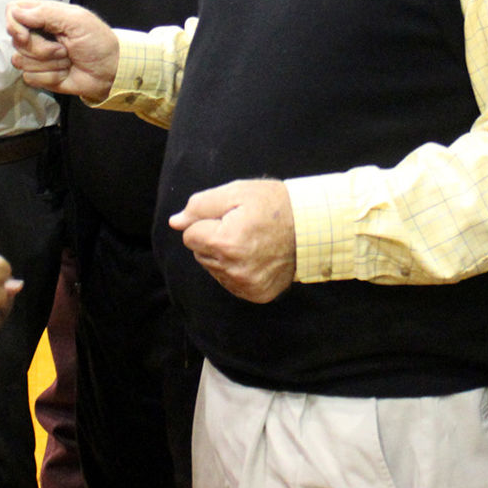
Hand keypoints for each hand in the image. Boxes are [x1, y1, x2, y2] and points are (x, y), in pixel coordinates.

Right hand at [6, 0, 118, 98]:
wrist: (109, 71)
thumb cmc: (98, 41)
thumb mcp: (76, 21)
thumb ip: (46, 13)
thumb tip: (15, 12)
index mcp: (44, 15)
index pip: (13, 11)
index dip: (14, 24)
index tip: (25, 35)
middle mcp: (37, 34)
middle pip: (16, 40)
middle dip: (41, 49)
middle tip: (65, 49)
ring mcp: (37, 56)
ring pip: (20, 61)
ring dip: (49, 63)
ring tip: (67, 59)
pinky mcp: (39, 75)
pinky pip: (30, 77)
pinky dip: (51, 76)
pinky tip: (64, 72)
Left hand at [169, 179, 294, 302]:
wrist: (312, 226)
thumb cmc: (273, 204)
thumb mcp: (236, 192)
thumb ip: (200, 206)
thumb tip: (175, 222)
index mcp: (224, 242)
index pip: (190, 235)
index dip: (206, 222)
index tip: (229, 217)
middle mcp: (233, 269)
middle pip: (200, 254)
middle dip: (213, 239)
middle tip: (241, 227)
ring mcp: (245, 285)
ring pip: (214, 269)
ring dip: (225, 256)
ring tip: (251, 241)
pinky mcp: (256, 294)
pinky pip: (231, 283)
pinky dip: (238, 270)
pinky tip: (256, 256)